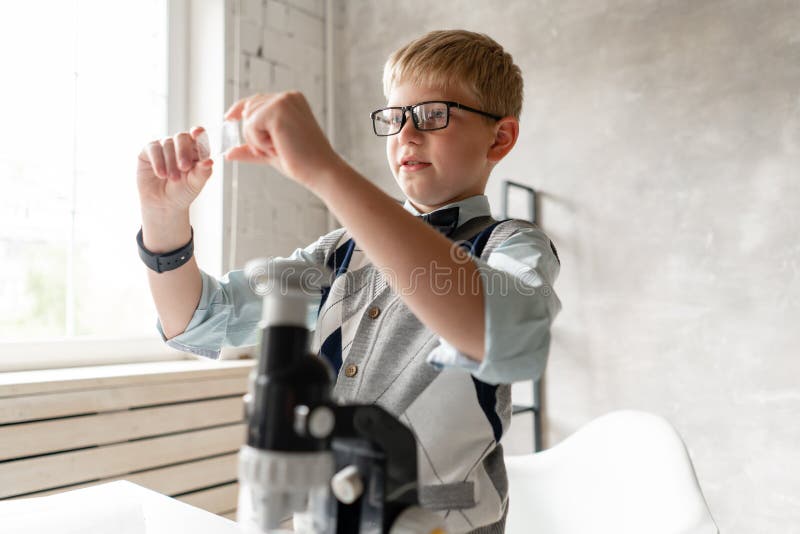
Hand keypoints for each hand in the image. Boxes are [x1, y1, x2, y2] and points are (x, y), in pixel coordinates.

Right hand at [137, 126, 213, 213]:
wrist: (164, 204)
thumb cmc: (183, 191)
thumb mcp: (196, 183)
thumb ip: (203, 171)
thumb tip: (209, 161)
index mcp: (195, 149)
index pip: (198, 136)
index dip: (198, 133)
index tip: (197, 134)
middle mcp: (179, 145)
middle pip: (182, 137)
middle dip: (183, 151)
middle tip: (184, 167)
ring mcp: (164, 146)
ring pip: (167, 144)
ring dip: (171, 163)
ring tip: (173, 179)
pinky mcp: (149, 151)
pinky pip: (153, 149)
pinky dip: (158, 162)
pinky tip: (161, 174)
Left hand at [223, 92, 342, 190]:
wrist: (321, 171)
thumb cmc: (302, 163)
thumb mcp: (271, 153)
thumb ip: (251, 149)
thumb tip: (228, 154)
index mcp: (291, 101)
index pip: (256, 100)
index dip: (239, 109)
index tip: (228, 117)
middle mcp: (287, 96)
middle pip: (248, 109)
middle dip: (253, 135)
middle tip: (276, 150)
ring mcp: (283, 101)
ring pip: (248, 118)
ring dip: (256, 140)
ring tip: (279, 148)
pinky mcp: (277, 110)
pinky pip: (250, 125)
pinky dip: (258, 142)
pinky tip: (277, 147)